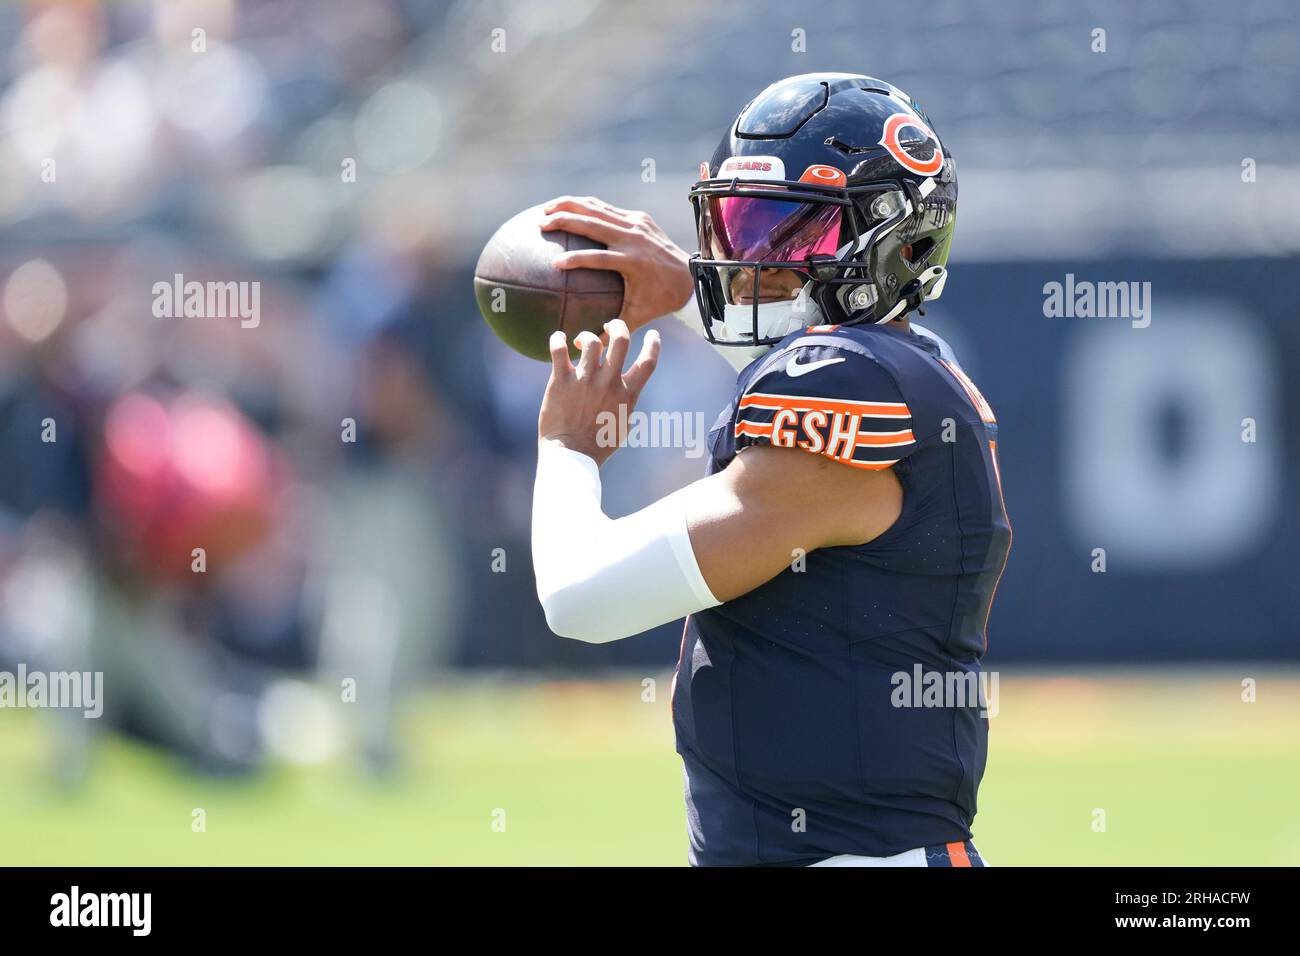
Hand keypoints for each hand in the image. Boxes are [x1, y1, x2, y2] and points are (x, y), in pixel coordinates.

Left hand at [538, 319, 660, 465]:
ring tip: (578, 344)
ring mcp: (585, 380)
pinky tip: (558, 338)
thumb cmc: (598, 445)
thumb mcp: (623, 423)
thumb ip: (626, 401)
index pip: (648, 361)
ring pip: (591, 340)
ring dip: (586, 336)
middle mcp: (609, 382)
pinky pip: (558, 349)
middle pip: (621, 339)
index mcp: (627, 394)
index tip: (652, 334)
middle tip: (609, 325)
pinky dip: (557, 339)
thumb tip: (627, 388)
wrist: (571, 456)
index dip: (653, 343)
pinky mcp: (561, 381)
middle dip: (617, 325)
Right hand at [541, 196, 693, 333]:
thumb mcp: (637, 316)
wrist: (690, 275)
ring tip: (546, 209)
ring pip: (597, 209)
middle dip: (564, 221)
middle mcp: (633, 238)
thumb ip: (610, 331)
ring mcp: (637, 224)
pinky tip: (567, 208)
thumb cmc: (659, 301)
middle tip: (540, 224)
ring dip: (570, 206)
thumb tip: (579, 345)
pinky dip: (585, 207)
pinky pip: (607, 209)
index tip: (555, 264)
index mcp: (632, 262)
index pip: (599, 258)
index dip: (576, 260)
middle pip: (593, 224)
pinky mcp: (638, 217)